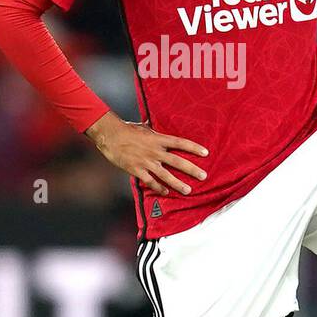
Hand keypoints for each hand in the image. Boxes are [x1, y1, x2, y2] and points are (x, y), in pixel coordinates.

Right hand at [85, 111, 208, 195]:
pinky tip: (165, 192)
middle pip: (177, 162)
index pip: (180, 143)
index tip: (206, 153)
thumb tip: (159, 124)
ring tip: (188, 190)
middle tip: (203, 176)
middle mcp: (155, 151)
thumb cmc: (127, 129)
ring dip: (178, 184)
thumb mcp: (144, 127)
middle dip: (192, 169)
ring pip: (166, 175)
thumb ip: (154, 130)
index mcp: (158, 139)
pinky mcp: (136, 170)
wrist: (110, 136)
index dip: (194, 148)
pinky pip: (150, 181)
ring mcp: (146, 162)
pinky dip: (158, 188)